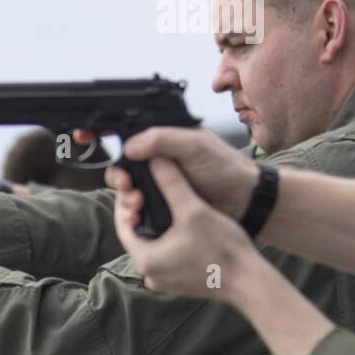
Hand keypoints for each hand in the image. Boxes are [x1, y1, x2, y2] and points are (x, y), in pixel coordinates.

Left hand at [109, 157, 257, 300]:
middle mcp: (149, 275)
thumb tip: (154, 160)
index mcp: (145, 260)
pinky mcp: (177, 282)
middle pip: (136, 235)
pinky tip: (179, 223)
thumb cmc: (221, 248)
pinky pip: (164, 256)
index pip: (123, 225)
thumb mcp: (193, 209)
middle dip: (141, 212)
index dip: (126, 201)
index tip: (135, 184)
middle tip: (149, 191)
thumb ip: (171, 183)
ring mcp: (163, 281)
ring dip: (155, 225)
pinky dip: (167, 239)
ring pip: (151, 245)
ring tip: (164, 203)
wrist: (247, 281)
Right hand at [123, 127, 258, 220]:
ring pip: (128, 190)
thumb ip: (162, 140)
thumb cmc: (224, 168)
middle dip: (119, 177)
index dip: (118, 147)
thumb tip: (128, 147)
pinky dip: (133, 213)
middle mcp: (158, 161)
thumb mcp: (193, 145)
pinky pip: (139, 209)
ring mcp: (159, 185)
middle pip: (124, 167)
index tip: (113, 158)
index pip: (131, 139)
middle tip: (127, 185)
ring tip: (136, 203)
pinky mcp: (161, 206)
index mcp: (164, 140)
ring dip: (125, 197)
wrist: (241, 201)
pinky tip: (137, 216)